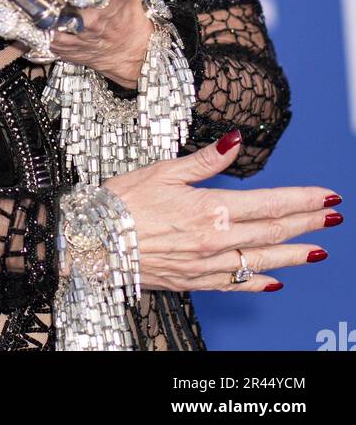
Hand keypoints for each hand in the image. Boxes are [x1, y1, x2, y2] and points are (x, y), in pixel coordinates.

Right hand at [97, 129, 342, 291]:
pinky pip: (235, 284)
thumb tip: (236, 139)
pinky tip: (275, 280)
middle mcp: (214, 241)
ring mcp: (206, 265)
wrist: (92, 242)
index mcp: (210, 209)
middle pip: (272, 231)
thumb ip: (206, 159)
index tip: (326, 195)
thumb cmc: (122, 202)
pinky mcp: (193, 282)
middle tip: (334, 217)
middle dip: (307, 223)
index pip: (269, 203)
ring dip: (293, 254)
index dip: (302, 199)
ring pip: (261, 260)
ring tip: (318, 251)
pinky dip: (258, 282)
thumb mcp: (164, 170)